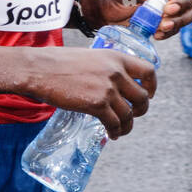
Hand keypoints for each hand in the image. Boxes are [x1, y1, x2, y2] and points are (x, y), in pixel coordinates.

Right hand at [29, 47, 155, 139]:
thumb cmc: (57, 62)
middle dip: (141, 110)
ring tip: (120, 130)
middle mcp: (116, 72)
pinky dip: (115, 132)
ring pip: (129, 114)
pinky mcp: (96, 104)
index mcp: (116, 57)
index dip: (152, 86)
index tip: (149, 93)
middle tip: (134, 114)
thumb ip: (104, 67)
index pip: (148, 71)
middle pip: (143, 97)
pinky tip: (111, 134)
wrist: (38, 69)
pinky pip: (115, 123)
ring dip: (127, 125)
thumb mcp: (89, 57)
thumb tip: (110, 82)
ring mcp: (107, 89)